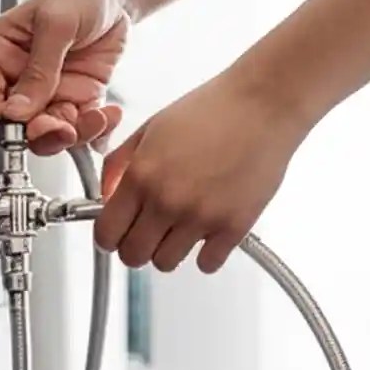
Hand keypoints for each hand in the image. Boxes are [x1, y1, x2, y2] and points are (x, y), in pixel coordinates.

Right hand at [0, 0, 129, 154]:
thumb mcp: (56, 24)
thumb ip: (38, 69)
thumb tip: (19, 109)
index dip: (1, 115)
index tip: (23, 119)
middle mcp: (20, 77)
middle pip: (17, 124)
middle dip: (41, 132)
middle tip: (62, 127)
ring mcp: (49, 91)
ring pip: (49, 133)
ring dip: (72, 134)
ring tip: (93, 118)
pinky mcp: (76, 99)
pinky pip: (80, 129)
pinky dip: (96, 131)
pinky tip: (106, 115)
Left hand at [94, 69, 308, 273]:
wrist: (263, 104)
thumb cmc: (212, 110)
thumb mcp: (151, 129)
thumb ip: (120, 164)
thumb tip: (106, 197)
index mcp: (141, 175)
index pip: (106, 233)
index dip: (108, 236)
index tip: (116, 234)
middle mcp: (167, 201)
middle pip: (133, 256)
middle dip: (135, 246)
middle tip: (148, 231)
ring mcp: (201, 218)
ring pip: (165, 263)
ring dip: (169, 249)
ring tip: (181, 227)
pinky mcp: (233, 227)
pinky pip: (206, 264)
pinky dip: (205, 253)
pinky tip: (208, 230)